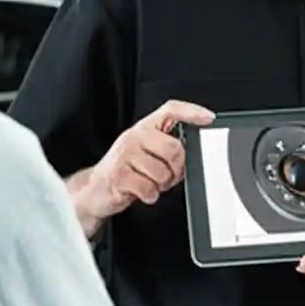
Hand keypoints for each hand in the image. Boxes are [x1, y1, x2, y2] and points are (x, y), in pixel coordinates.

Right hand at [78, 100, 214, 221]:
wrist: (95, 189)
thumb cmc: (127, 170)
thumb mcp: (147, 152)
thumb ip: (167, 147)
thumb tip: (192, 152)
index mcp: (145, 128)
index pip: (170, 110)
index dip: (191, 111)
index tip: (209, 118)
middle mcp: (135, 136)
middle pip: (174, 149)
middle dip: (177, 169)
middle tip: (168, 176)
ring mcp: (125, 154)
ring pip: (162, 172)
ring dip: (161, 185)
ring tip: (150, 182)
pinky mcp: (119, 175)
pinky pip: (149, 188)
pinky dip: (150, 195)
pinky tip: (142, 191)